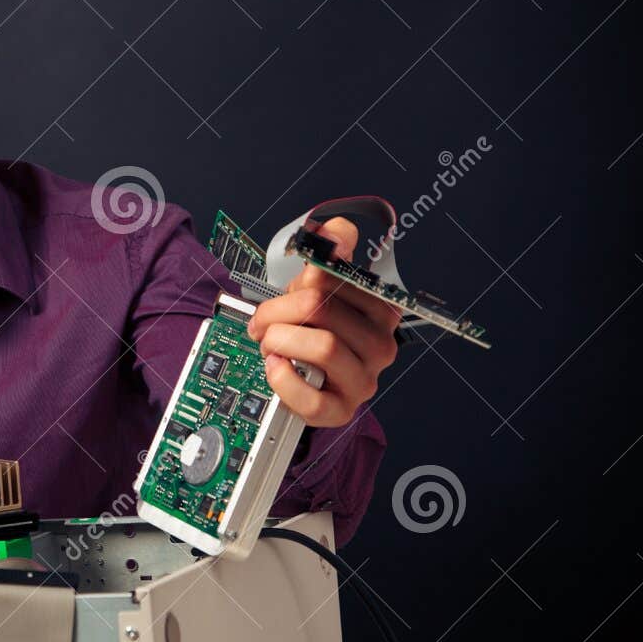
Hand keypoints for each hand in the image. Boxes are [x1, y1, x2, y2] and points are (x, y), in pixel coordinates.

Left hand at [245, 216, 400, 426]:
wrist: (308, 378)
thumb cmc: (314, 330)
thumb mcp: (319, 287)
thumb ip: (328, 250)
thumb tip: (337, 231)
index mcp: (380, 310)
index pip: (334, 281)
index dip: (296, 285)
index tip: (280, 296)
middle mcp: (380, 345)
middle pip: (321, 311)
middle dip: (278, 313)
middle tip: (262, 323)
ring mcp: (363, 381)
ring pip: (323, 347)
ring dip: (280, 341)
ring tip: (270, 345)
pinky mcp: (340, 410)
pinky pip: (312, 398)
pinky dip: (283, 379)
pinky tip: (275, 368)